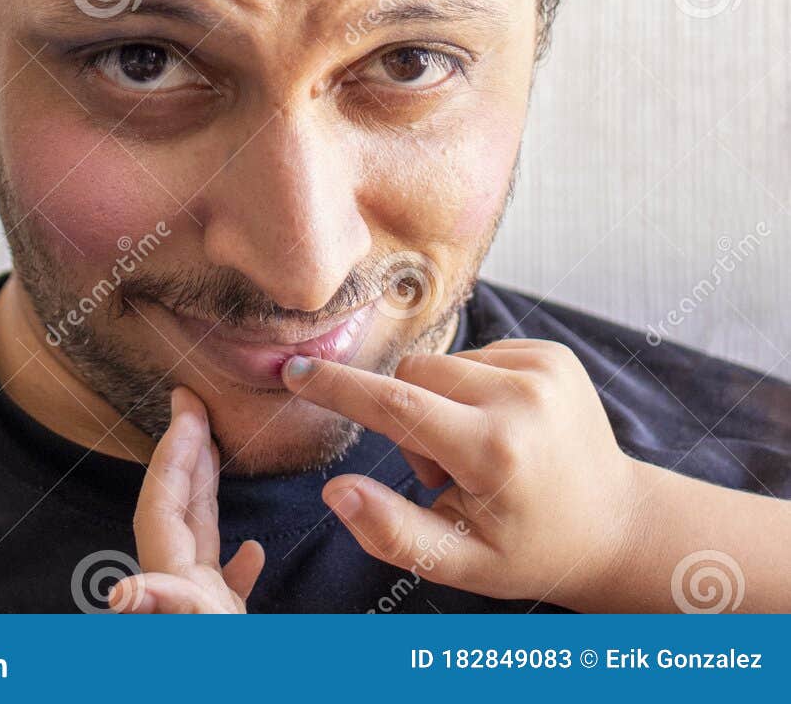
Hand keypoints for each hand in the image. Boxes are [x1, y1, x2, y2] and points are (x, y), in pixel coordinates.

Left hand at [108, 386, 264, 613]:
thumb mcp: (204, 641)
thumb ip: (167, 607)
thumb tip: (122, 591)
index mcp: (176, 595)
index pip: (162, 509)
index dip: (172, 455)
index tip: (185, 405)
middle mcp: (181, 601)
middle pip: (175, 516)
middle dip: (183, 456)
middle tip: (193, 403)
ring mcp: (202, 617)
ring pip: (197, 545)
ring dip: (204, 497)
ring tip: (214, 452)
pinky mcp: (224, 634)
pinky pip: (223, 591)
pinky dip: (234, 565)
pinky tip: (252, 550)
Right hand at [281, 338, 642, 609]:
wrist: (616, 524)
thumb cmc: (531, 549)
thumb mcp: (460, 562)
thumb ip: (391, 531)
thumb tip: (335, 490)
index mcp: (494, 452)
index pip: (397, 407)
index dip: (340, 388)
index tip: (296, 371)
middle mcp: (521, 397)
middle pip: (413, 376)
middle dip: (409, 417)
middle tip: (446, 473)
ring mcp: (542, 367)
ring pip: (443, 363)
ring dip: (443, 403)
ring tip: (482, 453)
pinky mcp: (553, 352)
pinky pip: (477, 353)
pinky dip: (474, 388)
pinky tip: (505, 426)